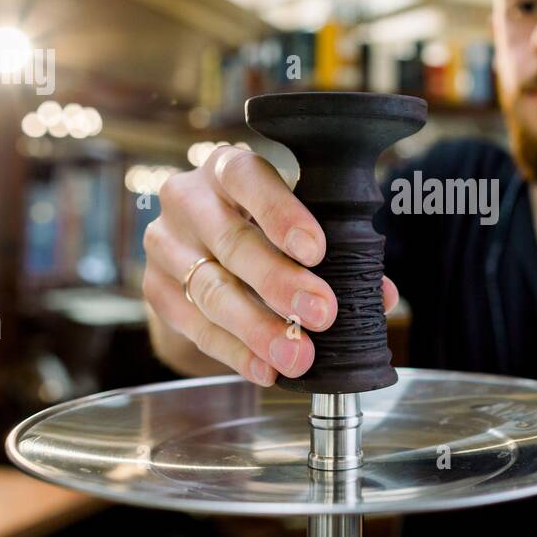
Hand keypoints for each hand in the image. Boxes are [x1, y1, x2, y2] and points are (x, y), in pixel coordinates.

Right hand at [142, 143, 397, 384]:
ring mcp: (165, 244)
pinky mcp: (155, 289)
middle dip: (280, 282)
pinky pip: (195, 326)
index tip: (317, 250)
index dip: (281, 214)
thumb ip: (340, 252)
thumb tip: (381, 295)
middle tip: (322, 313)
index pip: (248, 179)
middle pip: (232, 242)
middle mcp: (187, 199)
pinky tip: (265, 368)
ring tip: (297, 355)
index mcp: (228, 168)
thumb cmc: (262, 226)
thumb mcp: (295, 222)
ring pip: (211, 289)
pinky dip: (234, 352)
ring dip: (258, 328)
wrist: (201, 245)